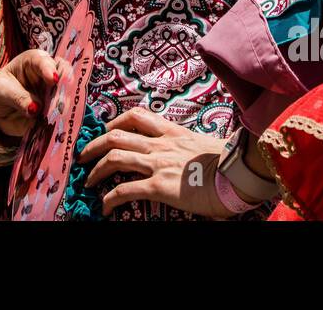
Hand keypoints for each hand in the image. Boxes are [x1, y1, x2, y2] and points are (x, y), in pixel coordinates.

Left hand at [0, 49, 59, 138]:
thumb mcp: (0, 89)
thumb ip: (17, 96)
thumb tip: (35, 108)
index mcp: (34, 62)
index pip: (44, 61)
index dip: (49, 69)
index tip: (53, 79)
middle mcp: (47, 77)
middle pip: (63, 79)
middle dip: (64, 89)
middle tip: (61, 101)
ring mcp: (51, 96)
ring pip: (64, 100)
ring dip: (63, 108)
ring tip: (58, 115)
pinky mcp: (51, 113)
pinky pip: (58, 118)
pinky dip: (59, 122)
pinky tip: (58, 126)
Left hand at [77, 107, 231, 217]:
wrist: (238, 176)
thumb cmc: (228, 163)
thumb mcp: (204, 145)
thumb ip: (187, 146)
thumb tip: (184, 156)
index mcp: (172, 132)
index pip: (137, 116)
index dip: (115, 121)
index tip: (106, 130)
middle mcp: (160, 144)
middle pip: (116, 134)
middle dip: (94, 144)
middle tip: (83, 155)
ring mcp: (157, 163)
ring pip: (114, 156)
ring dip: (95, 169)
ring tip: (87, 180)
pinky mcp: (158, 185)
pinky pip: (125, 189)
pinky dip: (110, 198)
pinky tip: (104, 207)